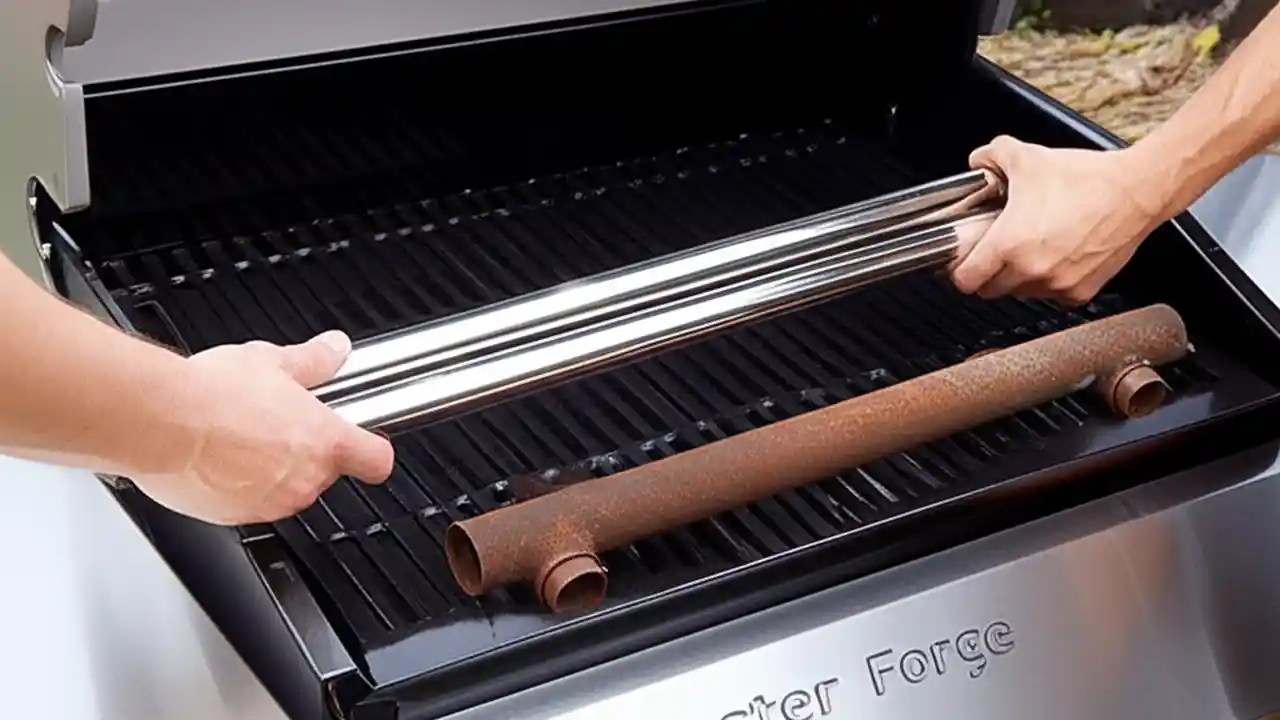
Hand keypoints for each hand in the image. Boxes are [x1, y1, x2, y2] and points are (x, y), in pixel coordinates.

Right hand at [131, 330, 394, 524]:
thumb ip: (313, 360)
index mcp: (325, 442)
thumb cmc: (213, 393)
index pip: (377, 460)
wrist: (158, 421)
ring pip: (285, 489)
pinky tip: (217, 456)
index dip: (372, 450)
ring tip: (241, 435)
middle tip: (278, 423)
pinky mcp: (233, 518)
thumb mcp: (273, 361)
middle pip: (325, 472)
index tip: (364, 442)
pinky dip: (238, 487)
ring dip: (271, 470)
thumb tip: (334, 349)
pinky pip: (248, 503)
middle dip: (306, 451)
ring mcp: (271, 503)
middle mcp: (305, 480)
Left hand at [949, 135, 1165, 303]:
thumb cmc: (1087, 179)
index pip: (966, 280)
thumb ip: (993, 155)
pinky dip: (1048, 283)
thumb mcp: (1028, 157)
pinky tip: (1053, 258)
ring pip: (1020, 294)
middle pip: (990, 290)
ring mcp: (1057, 285)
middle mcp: (1032, 271)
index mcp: (1010, 244)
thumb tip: (979, 159)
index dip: (958, 271)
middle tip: (994, 253)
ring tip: (1027, 250)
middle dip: (987, 273)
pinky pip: (1051, 296)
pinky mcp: (1081, 292)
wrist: (1137, 190)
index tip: (962, 263)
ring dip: (1017, 278)